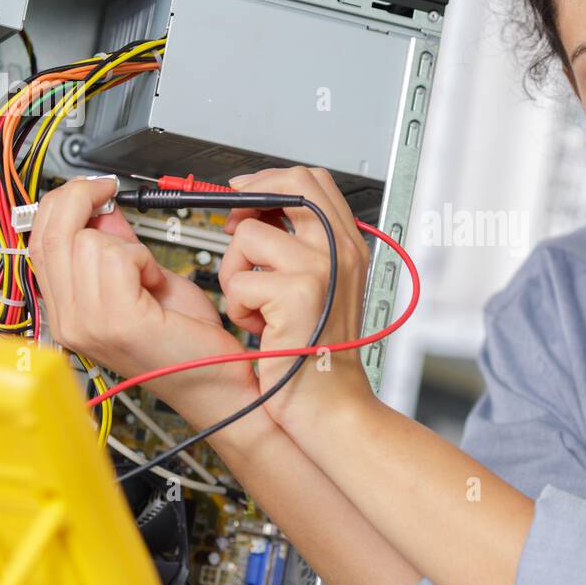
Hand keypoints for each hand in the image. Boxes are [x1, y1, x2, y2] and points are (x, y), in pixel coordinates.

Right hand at [28, 177, 267, 438]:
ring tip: (146, 270)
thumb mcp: (147, 282)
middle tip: (109, 192)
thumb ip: (118, 248)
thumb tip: (102, 211)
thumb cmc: (189, 344)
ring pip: (86, 242)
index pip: (37, 242)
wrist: (218, 381)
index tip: (91, 189)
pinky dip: (141, 256)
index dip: (61, 204)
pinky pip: (117, 256)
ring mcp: (89, 324)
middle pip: (51, 234)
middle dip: (82, 200)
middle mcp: (69, 321)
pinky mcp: (118, 321)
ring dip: (123, 243)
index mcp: (67, 312)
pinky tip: (154, 280)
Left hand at [219, 166, 377, 435]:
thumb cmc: (318, 352)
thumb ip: (302, 246)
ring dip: (236, 272)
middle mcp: (340, 251)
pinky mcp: (295, 294)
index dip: (270, 180)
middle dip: (247, 203)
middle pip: (288, 185)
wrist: (329, 404)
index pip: (311, 180)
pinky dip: (238, 308)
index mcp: (349, 245)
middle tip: (236, 233)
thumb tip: (255, 208)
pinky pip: (239, 280)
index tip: (247, 197)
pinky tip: (260, 328)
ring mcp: (321, 269)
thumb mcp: (324, 288)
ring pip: (248, 236)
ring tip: (255, 303)